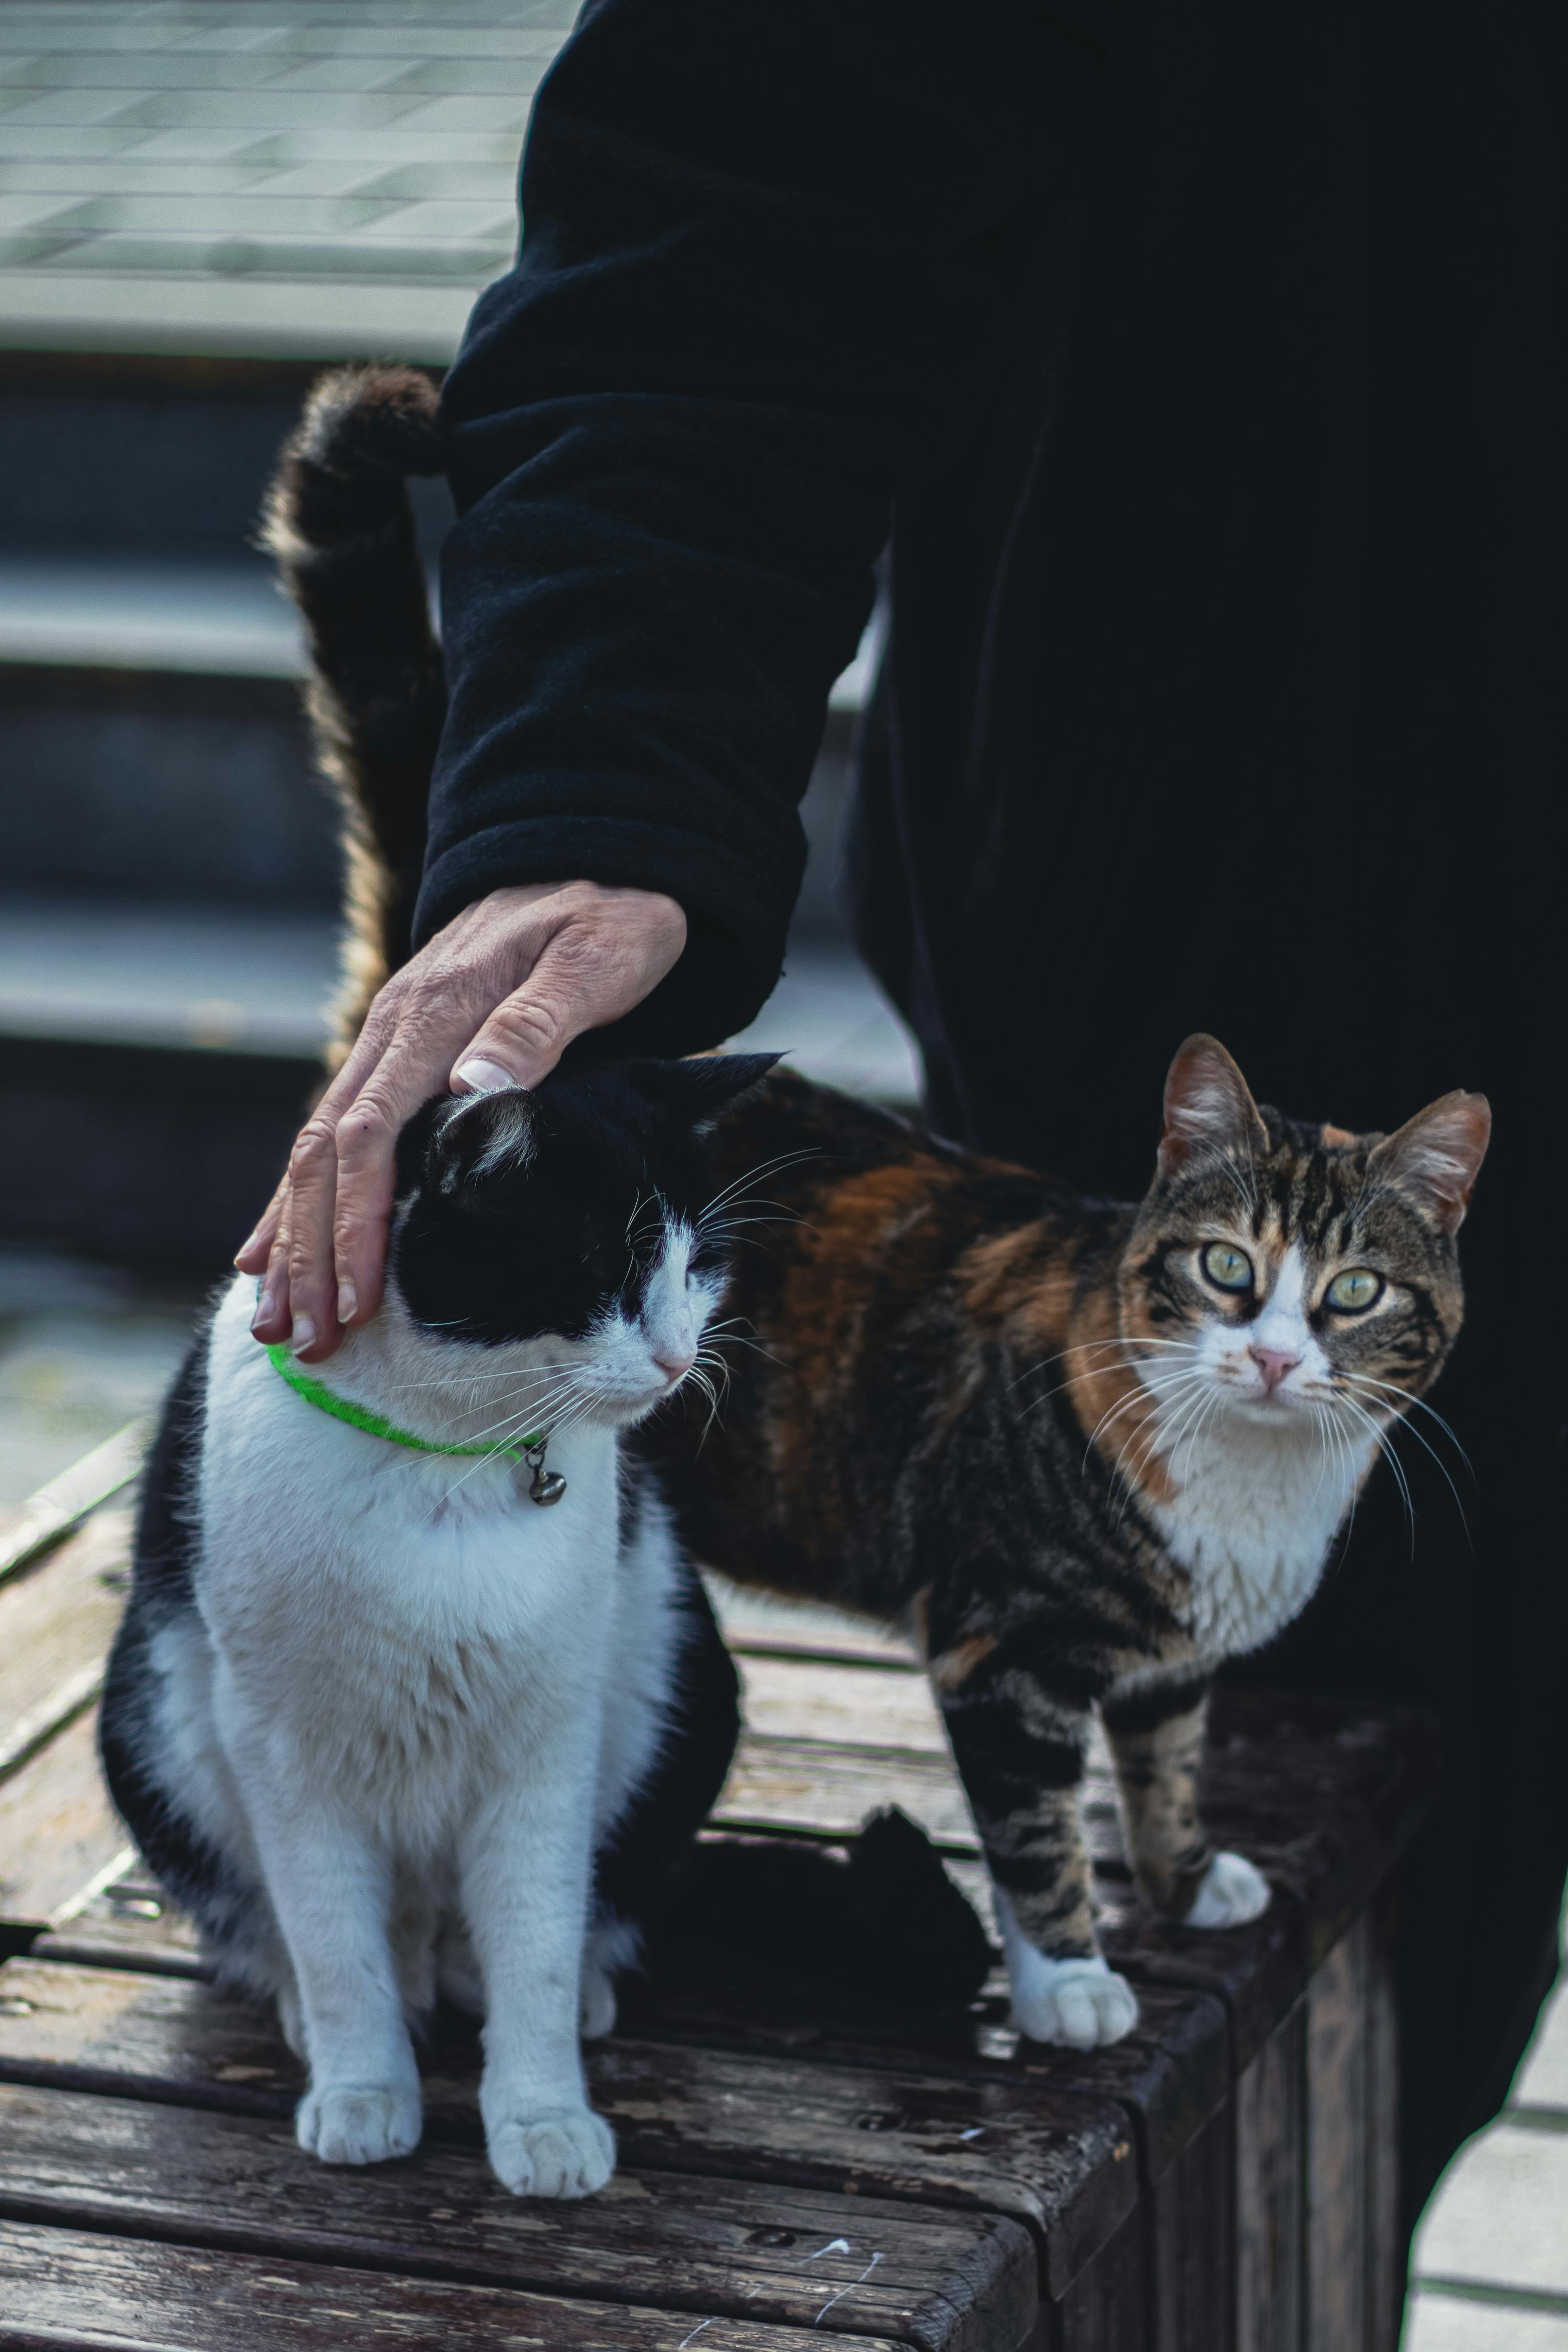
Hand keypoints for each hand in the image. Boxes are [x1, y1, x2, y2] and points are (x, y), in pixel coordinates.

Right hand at [236, 882, 686, 1360]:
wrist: (591, 857)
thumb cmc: (607, 918)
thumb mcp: (595, 959)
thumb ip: (538, 1021)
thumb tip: (473, 1085)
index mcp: (433, 1015)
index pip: (374, 1136)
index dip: (360, 1221)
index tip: (359, 1297)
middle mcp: (392, 1033)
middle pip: (328, 1156)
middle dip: (313, 1254)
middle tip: (307, 1341)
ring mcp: (387, 1045)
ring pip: (317, 1154)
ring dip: (296, 1242)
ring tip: (280, 1327)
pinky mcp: (395, 1057)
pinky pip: (333, 1138)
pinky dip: (298, 1202)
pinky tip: (271, 1256)